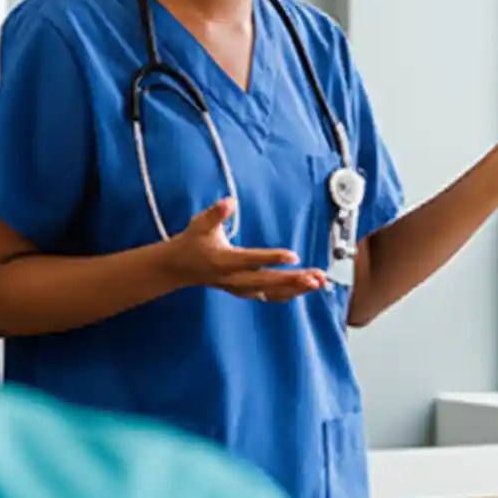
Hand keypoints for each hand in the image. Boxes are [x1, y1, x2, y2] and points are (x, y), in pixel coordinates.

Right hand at [164, 199, 327, 301]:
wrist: (178, 268)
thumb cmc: (192, 242)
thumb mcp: (199, 224)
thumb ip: (216, 214)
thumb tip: (230, 201)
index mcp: (224, 261)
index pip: (251, 260)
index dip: (272, 258)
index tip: (293, 256)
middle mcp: (234, 278)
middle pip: (267, 282)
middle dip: (292, 280)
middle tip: (315, 276)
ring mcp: (240, 288)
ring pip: (272, 292)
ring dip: (296, 288)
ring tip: (319, 282)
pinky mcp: (244, 291)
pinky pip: (269, 296)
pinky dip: (288, 294)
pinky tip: (306, 289)